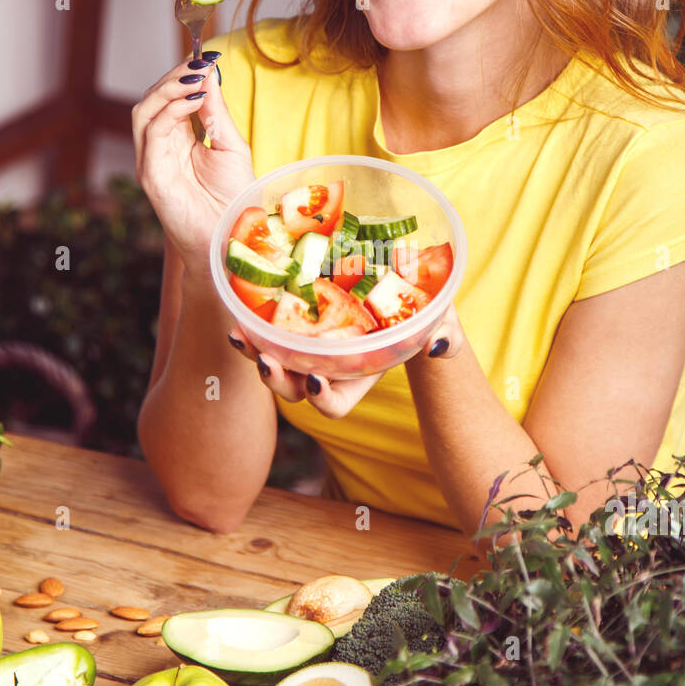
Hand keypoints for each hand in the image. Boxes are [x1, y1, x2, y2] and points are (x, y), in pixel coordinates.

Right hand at [132, 54, 255, 269]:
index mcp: (179, 140)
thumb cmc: (232, 198)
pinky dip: (172, 111)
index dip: (184, 75)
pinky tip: (195, 101)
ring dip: (169, 88)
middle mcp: (161, 148)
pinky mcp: (151, 174)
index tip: (207, 55)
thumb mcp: (230, 144)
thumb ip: (217, 111)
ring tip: (196, 78)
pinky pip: (153, 132)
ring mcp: (152, 161)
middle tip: (200, 62)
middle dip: (175, 76)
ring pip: (144, 111)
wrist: (230, 238)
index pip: (171, 97)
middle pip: (153, 99)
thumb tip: (210, 72)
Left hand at [227, 302, 463, 417]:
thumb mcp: (440, 320)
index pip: (335, 405)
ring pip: (273, 363)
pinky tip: (239, 317)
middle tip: (269, 362)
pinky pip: (266, 332)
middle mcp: (328, 367)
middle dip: (278, 381)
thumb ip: (445, 335)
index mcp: (359, 375)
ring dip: (255, 356)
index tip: (315, 379)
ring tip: (244, 338)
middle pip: (295, 390)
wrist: (402, 280)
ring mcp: (308, 346)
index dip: (323, 400)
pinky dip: (250, 330)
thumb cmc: (424, 307)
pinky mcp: (294, 319)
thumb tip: (438, 343)